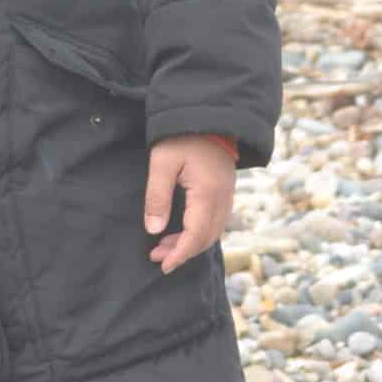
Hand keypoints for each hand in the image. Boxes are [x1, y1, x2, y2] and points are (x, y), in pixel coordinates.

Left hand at [145, 134, 235, 273]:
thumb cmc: (181, 137)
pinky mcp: (225, 192)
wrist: (207, 116)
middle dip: (183, 252)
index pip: (196, 234)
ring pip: (212, 231)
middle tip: (157, 257)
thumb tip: (153, 229)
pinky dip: (198, 232)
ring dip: (190, 243)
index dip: (180, 253)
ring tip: (163, 248)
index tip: (164, 265)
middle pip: (206, 237)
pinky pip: (215, 221)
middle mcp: (223, 198)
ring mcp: (227, 195)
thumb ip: (157, 196)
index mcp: (208, 193)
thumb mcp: (161, 163)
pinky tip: (180, 232)